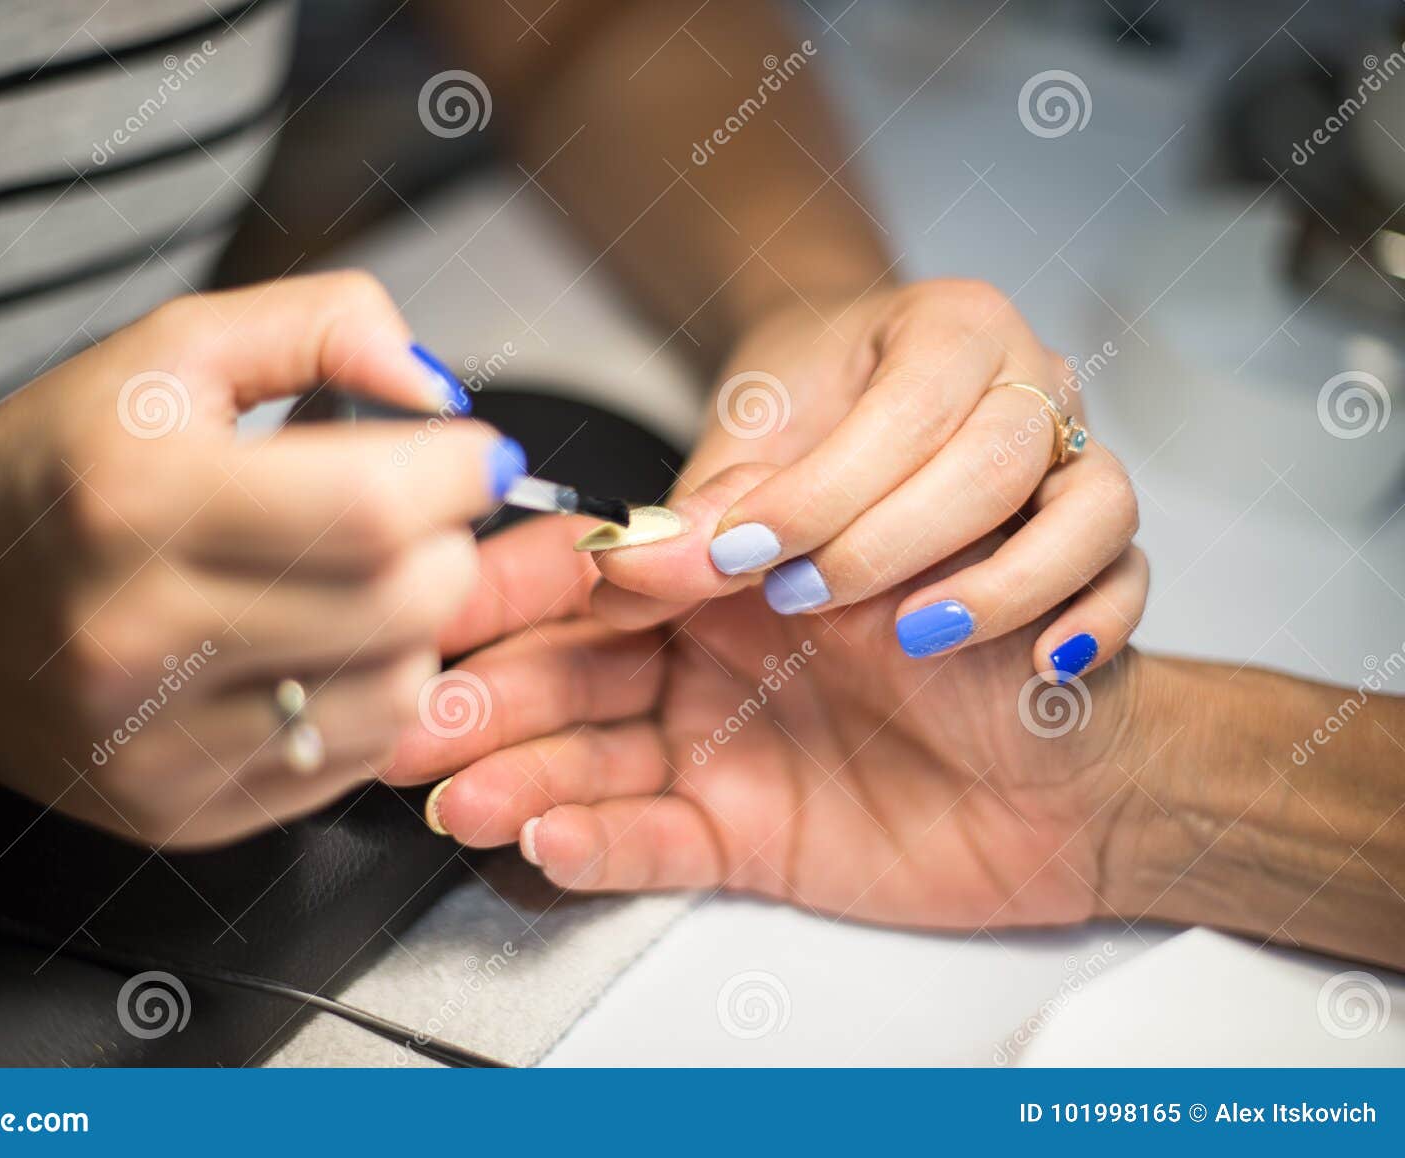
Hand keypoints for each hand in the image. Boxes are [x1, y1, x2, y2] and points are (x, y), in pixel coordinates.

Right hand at [0, 272, 515, 847]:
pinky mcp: (179, 810)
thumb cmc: (55, 473)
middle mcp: (138, 630)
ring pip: (396, 691)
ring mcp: (157, 738)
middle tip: (424, 517)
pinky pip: (351, 760)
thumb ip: (317, 326)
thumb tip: (437, 388)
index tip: (471, 454)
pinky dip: (374, 696)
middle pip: (400, 602)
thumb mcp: (165, 353)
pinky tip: (329, 650)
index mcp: (135, 495)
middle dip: (451, 546)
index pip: (370, 504)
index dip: (459, 473)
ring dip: (420, 627)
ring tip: (368, 584)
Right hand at [386, 468, 1148, 928]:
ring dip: (523, 781)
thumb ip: (757, 546)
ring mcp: (723, 753)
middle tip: (406, 723)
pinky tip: (540, 840)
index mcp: (734, 580)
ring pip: (597, 766)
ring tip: (454, 796)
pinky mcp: (747, 839)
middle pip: (575, 683)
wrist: (1094, 764)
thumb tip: (632, 543)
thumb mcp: (881, 553)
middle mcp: (715, 663)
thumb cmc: (1004, 628)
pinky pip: (655, 844)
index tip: (442, 609)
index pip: (596, 587)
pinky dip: (598, 846)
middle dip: (490, 703)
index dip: (515, 601)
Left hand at [666, 279, 1141, 676]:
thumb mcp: (741, 451)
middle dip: (894, 541)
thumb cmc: (806, 420)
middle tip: (802, 599)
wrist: (861, 406)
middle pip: (999, 459)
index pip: (906, 410)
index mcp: (946, 329)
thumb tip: (626, 565)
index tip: (743, 553)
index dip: (826, 491)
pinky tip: (1039, 663)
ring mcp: (1080, 450)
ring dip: (1005, 583)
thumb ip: (695, 508)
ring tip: (913, 635)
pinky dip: (1095, 618)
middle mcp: (1031, 376)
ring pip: (1092, 507)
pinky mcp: (1104, 530)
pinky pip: (1131, 570)